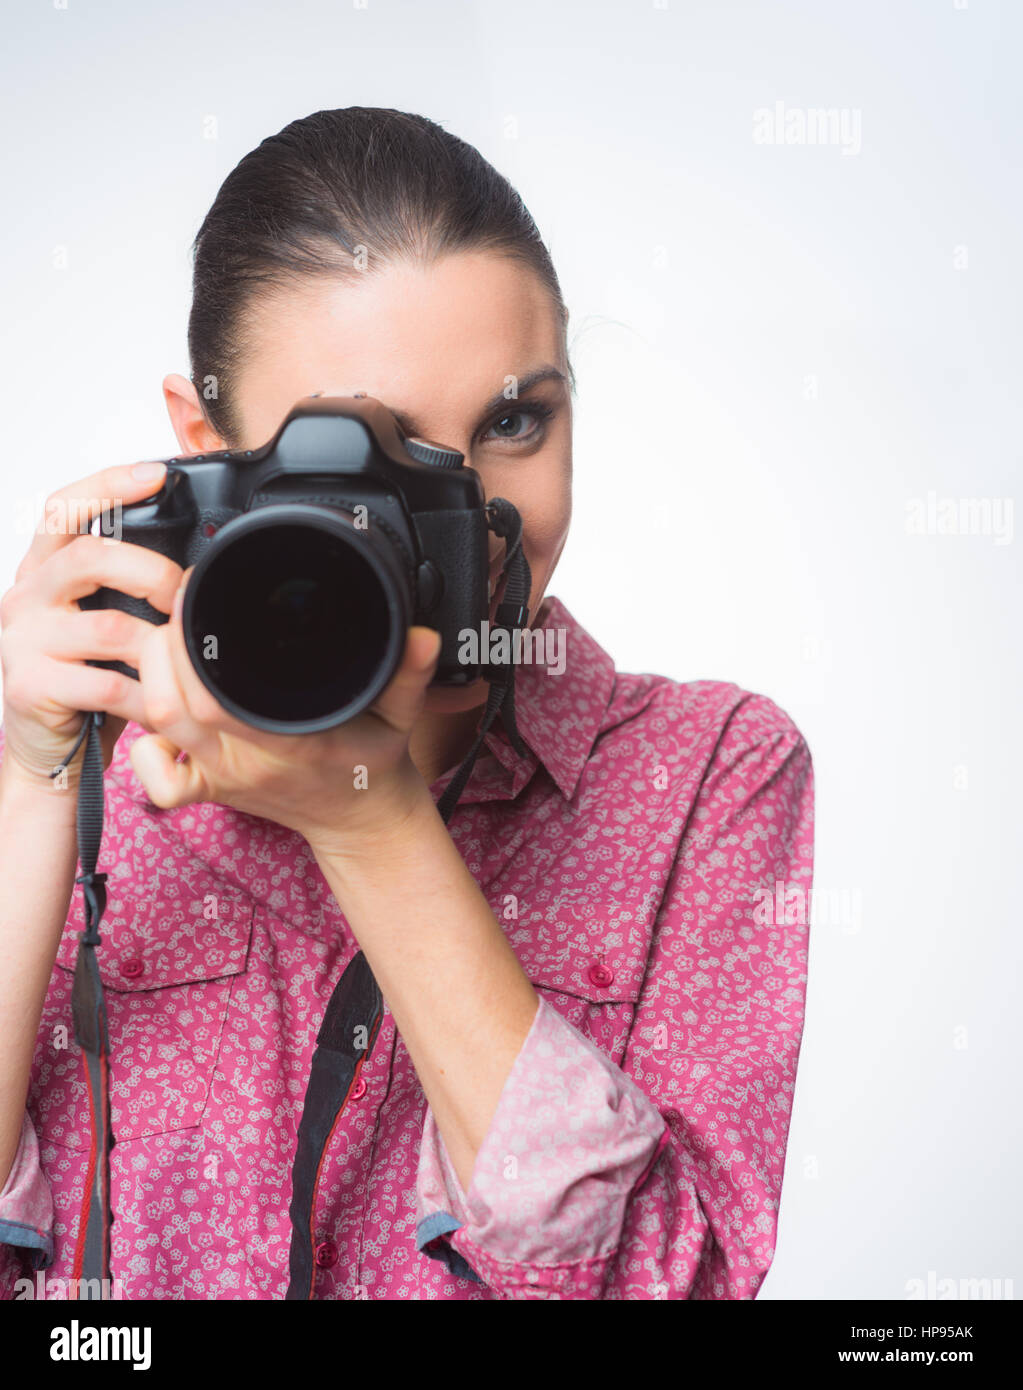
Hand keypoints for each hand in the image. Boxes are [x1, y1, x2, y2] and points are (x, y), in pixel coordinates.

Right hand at [0, 463, 181, 792]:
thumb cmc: (86, 679)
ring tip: (180, 660)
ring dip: (158, 646)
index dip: (109, 485)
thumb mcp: (103, 621)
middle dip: (149, 571)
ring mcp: (23, 640)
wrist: (48, 747)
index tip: (157, 475)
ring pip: (108, 627)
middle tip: (180, 594)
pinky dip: (145, 694)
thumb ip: (127, 589)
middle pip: (89, 558)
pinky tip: (161, 703)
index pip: (65, 509)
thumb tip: (194, 563)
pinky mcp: (30, 685)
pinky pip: (106, 683)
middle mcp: (25, 596)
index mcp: (43, 570)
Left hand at [129, 571, 443, 854]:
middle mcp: (245, 760)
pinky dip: (142, 745)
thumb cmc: (374, 766)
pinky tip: (161, 712)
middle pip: (168, 704)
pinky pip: (157, 778)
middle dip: (163, 648)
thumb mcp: (401, 716)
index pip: (215, 697)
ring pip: (155, 726)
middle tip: (181, 609)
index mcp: (288, 741)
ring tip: (169, 640)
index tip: (198, 594)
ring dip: (149, 678)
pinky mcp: (209, 789)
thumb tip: (423, 636)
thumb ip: (409, 674)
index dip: (192, 644)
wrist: (363, 824)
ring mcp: (221, 776)